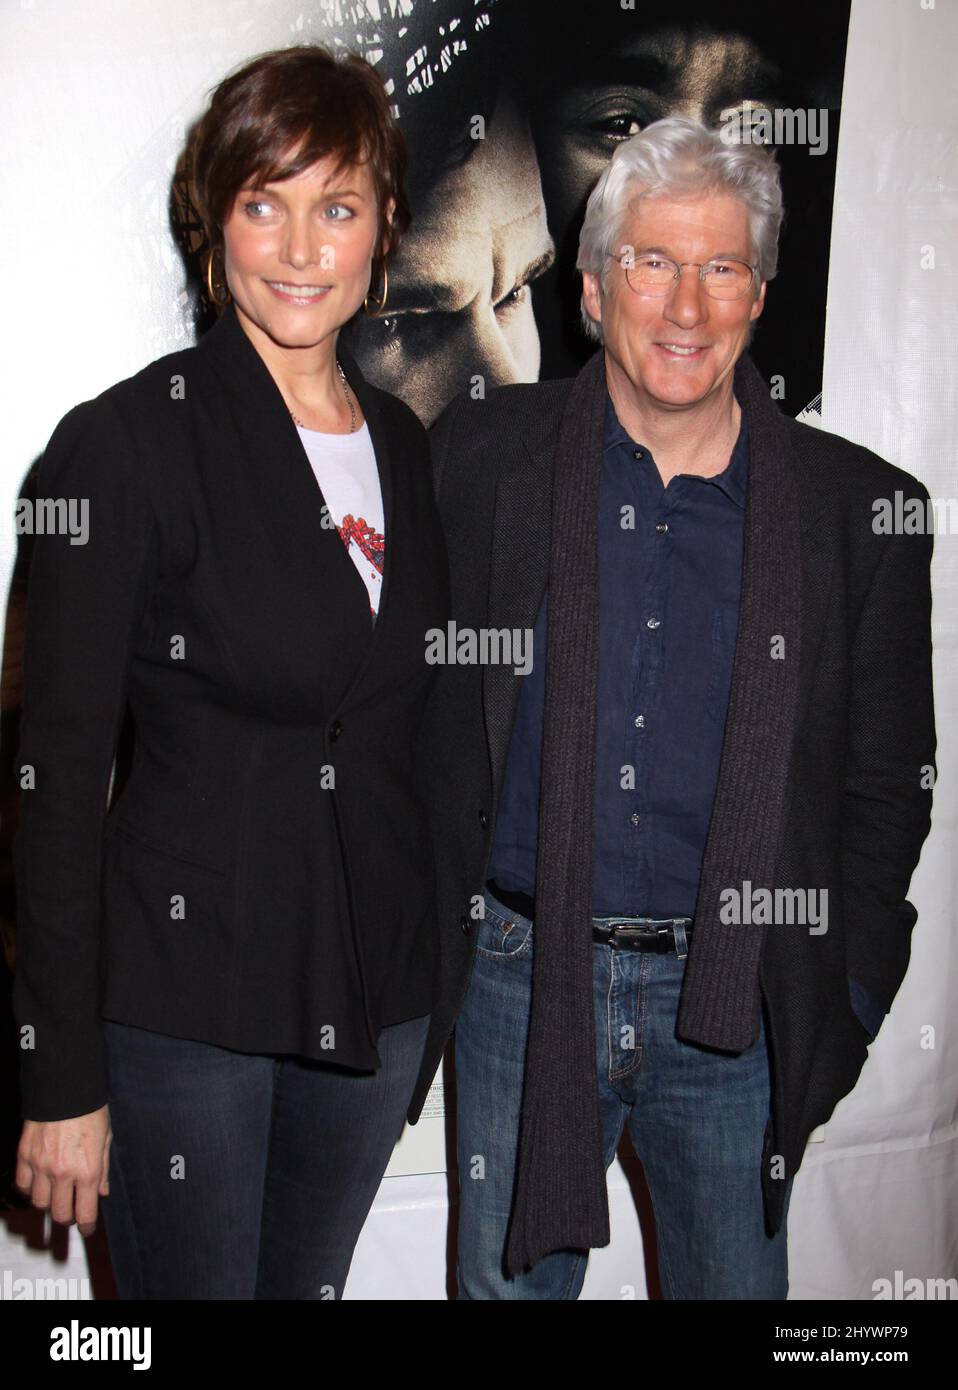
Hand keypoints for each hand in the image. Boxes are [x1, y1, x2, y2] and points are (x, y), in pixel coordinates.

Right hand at [15, 1106, 111, 1236]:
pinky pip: (23, 1185)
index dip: (86, 1226)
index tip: (87, 1228)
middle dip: (67, 1219)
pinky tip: (39, 1184)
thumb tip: (102, 1193)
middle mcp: (62, 1173)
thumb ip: (103, 1170)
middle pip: (59, 1214)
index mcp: (87, 1170)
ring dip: (49, 1204)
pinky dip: (30, 1189)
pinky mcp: (24, 1156)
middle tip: (72, 1214)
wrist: (66, 1087)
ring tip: (56, 1196)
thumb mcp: (106, 1139)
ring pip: (39, 1203)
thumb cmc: (91, 1110)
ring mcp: (40, 1166)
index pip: (84, 1213)